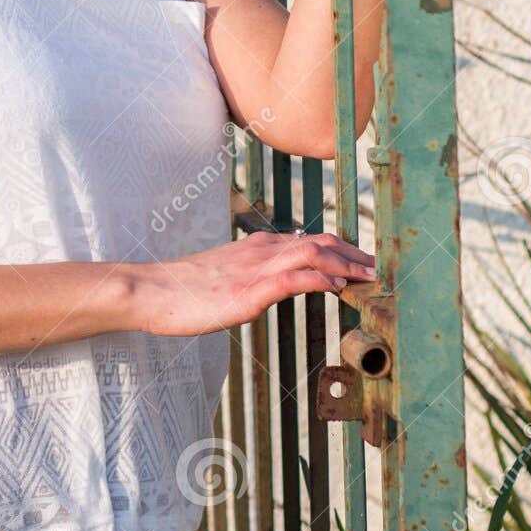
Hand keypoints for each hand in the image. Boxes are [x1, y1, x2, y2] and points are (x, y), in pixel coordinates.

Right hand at [134, 229, 377, 337]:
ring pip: (314, 253)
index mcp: (256, 247)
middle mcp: (261, 250)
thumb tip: (269, 285)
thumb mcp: (222, 278)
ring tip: (372, 277)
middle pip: (320, 242)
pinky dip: (322, 279)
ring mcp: (256, 269)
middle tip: (379, 268)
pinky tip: (339, 287)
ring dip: (348, 263)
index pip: (308, 240)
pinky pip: (295, 278)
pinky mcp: (250, 290)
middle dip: (354, 253)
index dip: (339, 249)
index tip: (361, 261)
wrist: (151, 290)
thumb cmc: (180, 289)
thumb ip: (249, 277)